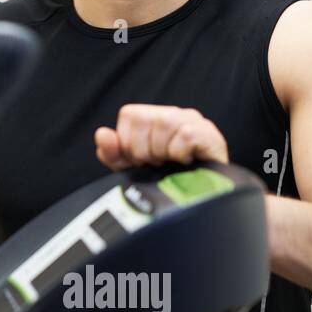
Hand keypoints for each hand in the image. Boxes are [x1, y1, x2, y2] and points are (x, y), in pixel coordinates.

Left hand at [94, 104, 228, 169]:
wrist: (200, 198)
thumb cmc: (166, 178)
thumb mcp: (132, 167)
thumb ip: (112, 152)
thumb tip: (102, 134)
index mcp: (153, 117)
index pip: (129, 114)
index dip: (128, 142)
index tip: (141, 160)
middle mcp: (173, 113)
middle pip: (143, 118)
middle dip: (144, 150)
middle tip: (157, 163)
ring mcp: (193, 121)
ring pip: (163, 124)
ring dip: (162, 152)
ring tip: (171, 163)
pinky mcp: (209, 134)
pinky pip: (185, 136)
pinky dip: (180, 154)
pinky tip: (185, 162)